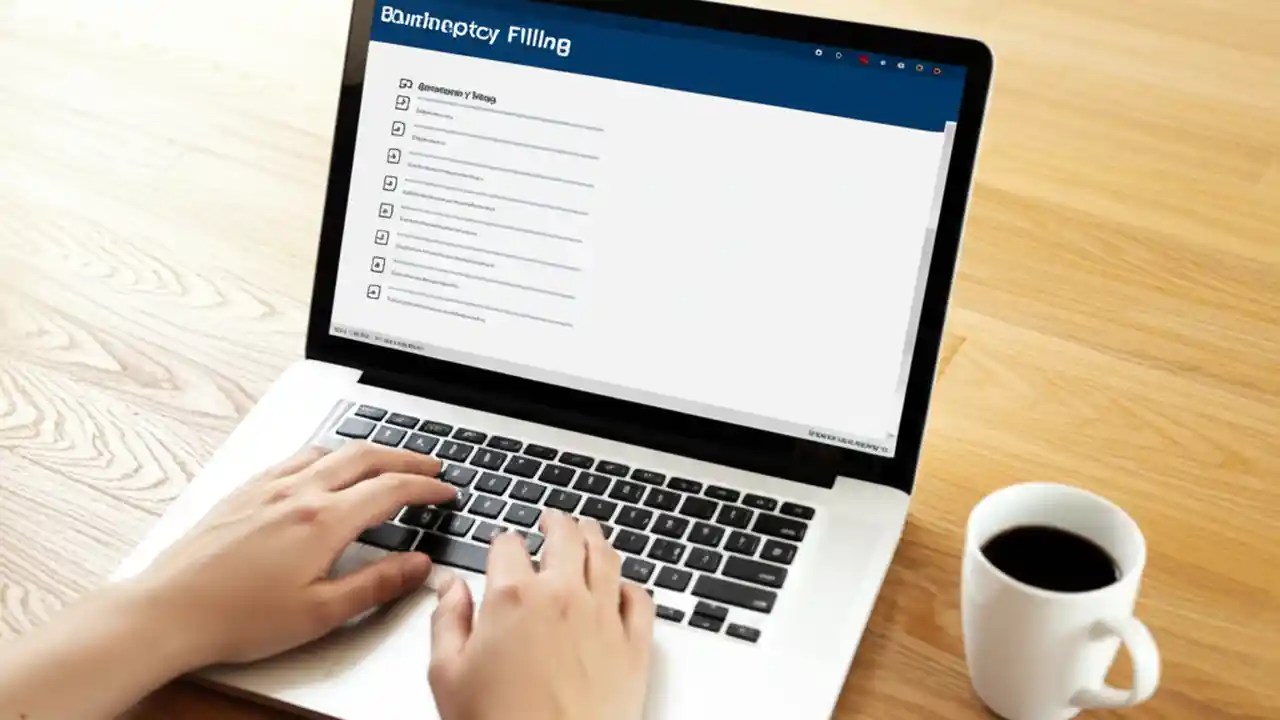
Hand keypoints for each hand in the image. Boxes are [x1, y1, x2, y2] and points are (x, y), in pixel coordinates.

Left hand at [129, 442, 454, 667]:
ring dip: (367, 451)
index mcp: (323, 521)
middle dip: (405, 458)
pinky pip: (295, 457)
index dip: (425, 488)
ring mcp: (268, 487)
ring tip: (385, 462)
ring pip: (330, 450)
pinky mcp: (244, 491)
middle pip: (365, 457)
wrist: (168, 610)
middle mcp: (298, 493)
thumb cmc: (237, 618)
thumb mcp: (321, 612)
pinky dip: (325, 454)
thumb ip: (377, 584)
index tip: (445, 492)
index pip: (391, 490)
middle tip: (430, 467)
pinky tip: (324, 467)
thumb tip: (418, 566)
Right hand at [429, 511, 654, 719]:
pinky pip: (640, 598)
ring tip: (588, 531)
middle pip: (565, 536)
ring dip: (595, 536)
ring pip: (606, 556)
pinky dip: (630, 584)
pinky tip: (622, 585)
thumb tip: (450, 589)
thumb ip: (446, 621)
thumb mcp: (447, 676)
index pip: (508, 545)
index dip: (503, 542)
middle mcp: (562, 596)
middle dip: (557, 521)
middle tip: (553, 518)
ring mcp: (604, 617)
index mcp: (513, 597)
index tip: (503, 546)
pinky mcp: (634, 644)